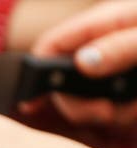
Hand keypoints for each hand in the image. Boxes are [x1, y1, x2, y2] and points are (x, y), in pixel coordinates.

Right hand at [28, 1, 136, 125]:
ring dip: (109, 113)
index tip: (31, 104)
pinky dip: (125, 114)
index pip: (52, 45)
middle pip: (65, 82)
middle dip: (79, 104)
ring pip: (89, 101)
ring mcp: (115, 68)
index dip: (36, 72)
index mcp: (104, 23)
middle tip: (104, 112)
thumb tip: (83, 62)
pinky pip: (114, 109)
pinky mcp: (128, 86)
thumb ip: (121, 47)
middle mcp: (103, 46)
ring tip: (134, 107)